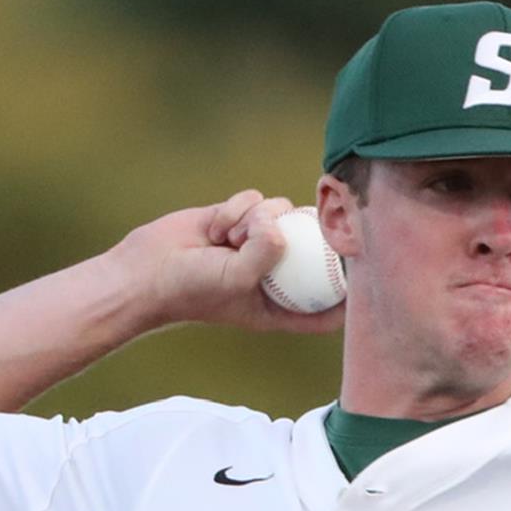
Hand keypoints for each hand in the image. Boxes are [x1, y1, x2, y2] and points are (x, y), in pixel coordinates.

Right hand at [112, 191, 345, 335]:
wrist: (146, 271)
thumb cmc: (191, 289)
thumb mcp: (235, 279)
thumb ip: (265, 253)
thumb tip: (282, 223)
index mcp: (278, 307)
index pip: (326, 310)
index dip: (348, 297)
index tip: (364, 274)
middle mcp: (272, 275)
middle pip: (313, 251)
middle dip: (312, 235)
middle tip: (316, 222)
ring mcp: (255, 244)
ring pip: (281, 214)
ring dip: (259, 217)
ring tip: (230, 236)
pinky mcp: (237, 219)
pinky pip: (254, 200)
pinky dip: (237, 207)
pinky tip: (216, 226)